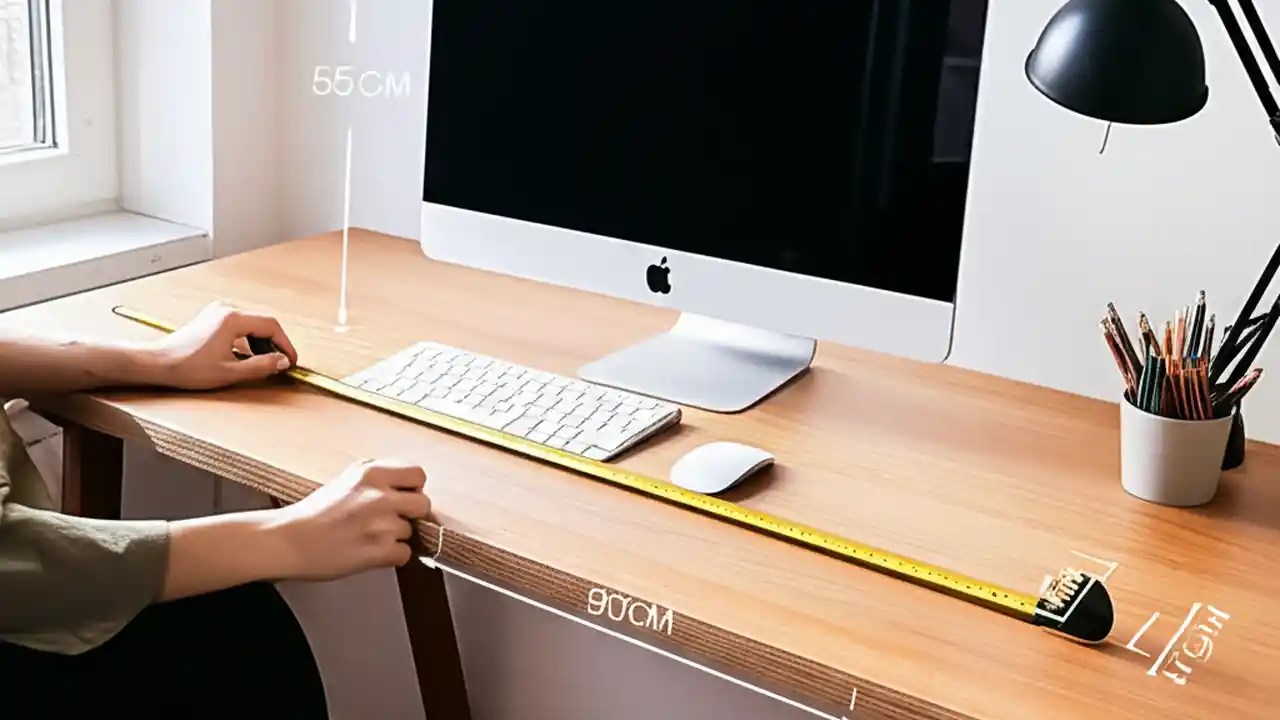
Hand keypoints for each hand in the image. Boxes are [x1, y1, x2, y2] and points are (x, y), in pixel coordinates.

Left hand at [150, 301, 299, 389]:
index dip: (286, 345)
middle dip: (276, 344)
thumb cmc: (187, 367)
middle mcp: (227, 310)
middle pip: (263, 323)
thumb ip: (261, 366)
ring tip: (266, 362)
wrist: (158, 363)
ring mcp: (218, 313)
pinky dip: (249, 340)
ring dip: (262, 343)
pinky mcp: (212, 319)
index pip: (271, 326)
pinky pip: (240, 326)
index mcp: (233, 319)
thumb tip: (282, 362)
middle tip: (282, 363)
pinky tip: (248, 357)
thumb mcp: (229, 372)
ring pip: (252, 325)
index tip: (291, 361)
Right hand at [269, 458, 433, 580]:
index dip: (414, 488)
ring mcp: (382, 524)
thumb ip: (376, 476)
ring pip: (410, 532)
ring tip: (368, 537)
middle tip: (393, 519)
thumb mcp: (346, 479)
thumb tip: (405, 481)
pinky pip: (404, 554)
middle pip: (423, 504)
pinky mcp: (379, 551)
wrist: (289, 541)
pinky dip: (391, 557)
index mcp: (372, 474)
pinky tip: (371, 552)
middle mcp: (380, 496)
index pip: (418, 474)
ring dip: (395, 537)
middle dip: (411, 514)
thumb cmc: (313, 513)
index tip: (405, 496)